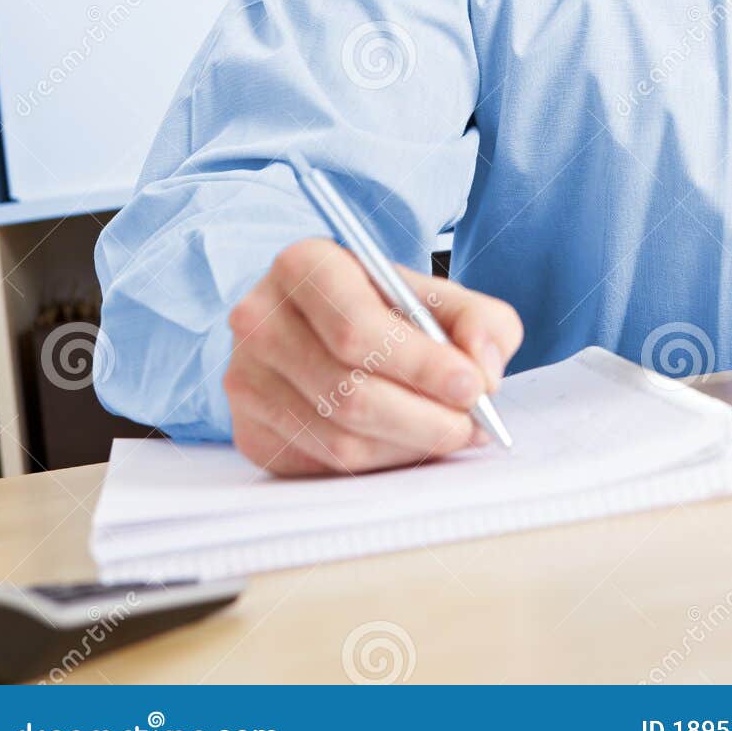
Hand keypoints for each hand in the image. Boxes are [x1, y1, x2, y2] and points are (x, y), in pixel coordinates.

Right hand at [223, 238, 523, 475]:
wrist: (324, 326)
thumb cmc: (384, 309)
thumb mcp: (436, 296)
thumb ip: (479, 320)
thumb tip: (484, 370)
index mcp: (303, 265)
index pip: (356, 327)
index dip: (420, 364)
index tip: (472, 386)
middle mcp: (260, 320)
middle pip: (349, 393)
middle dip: (425, 417)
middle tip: (472, 423)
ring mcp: (247, 379)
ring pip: (340, 438)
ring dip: (409, 445)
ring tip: (451, 433)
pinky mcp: (250, 431)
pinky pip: (326, 464)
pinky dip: (382, 462)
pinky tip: (410, 443)